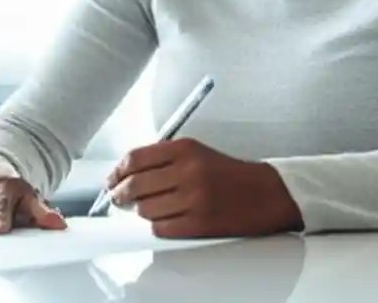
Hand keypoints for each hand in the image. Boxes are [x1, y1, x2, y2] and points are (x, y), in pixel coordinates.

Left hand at [105, 138, 302, 237]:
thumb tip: (125, 174)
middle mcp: (188, 172)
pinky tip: (161, 220)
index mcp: (184, 149)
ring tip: (143, 209)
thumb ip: (162, 159)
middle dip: (119, 194)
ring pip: (145, 209)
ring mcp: (194, 199)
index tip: (111, 180)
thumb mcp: (195, 152)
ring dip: (139, 212)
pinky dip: (156, 225)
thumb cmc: (227, 173)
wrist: (266, 194)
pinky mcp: (200, 223)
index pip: (135, 159)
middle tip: (116, 199)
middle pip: (135, 186)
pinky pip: (162, 228)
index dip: (117, 172)